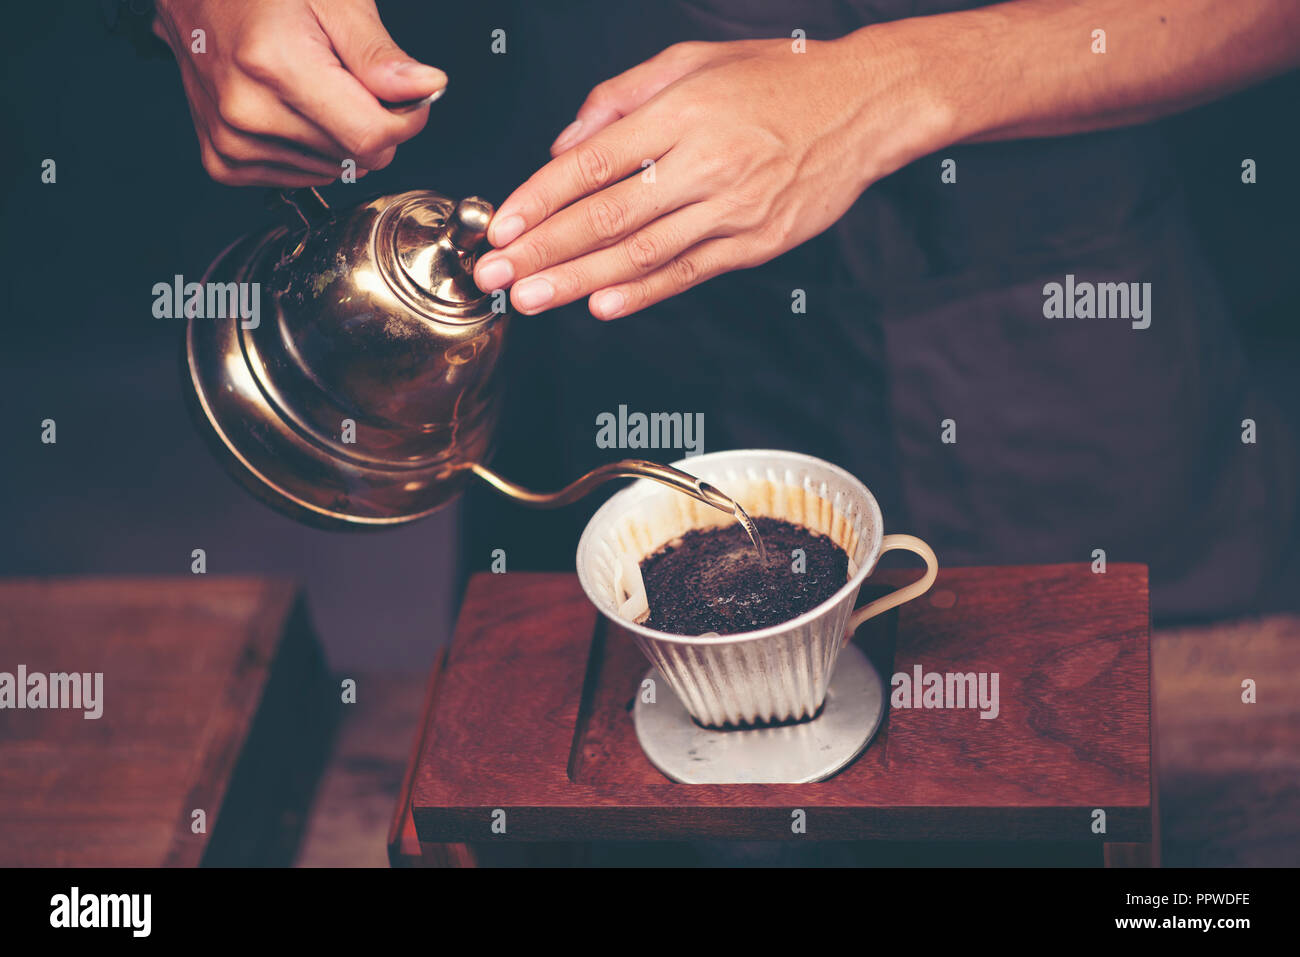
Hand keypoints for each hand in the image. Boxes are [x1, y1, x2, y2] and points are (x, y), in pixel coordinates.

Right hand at [153, 0, 446, 186]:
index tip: (402, 94)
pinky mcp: (223, 160)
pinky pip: (298, 178)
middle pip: (356, 158)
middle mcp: (246, 109)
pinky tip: (289, 111)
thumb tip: (426, 88)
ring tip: (308, 87)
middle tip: (342, 77)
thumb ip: (380, 55)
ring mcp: (230, 140)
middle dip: (366, 121)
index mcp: (274, 64)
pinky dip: (306, 150)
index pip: (372, 137)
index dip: (404, 119)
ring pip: (331, 171)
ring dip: (334, 135)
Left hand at [473, 36, 949, 317]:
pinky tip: (603, 308)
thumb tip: (566, 145)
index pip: (592, 163)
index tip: (503, 227)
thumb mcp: (694, 60)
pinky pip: (689, 272)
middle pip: (606, 216)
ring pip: (641, 253)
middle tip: (497, 277)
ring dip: (580, 281)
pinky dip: (644, 293)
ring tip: (534, 300)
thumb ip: (621, 97)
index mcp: (681, 112)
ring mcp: (732, 208)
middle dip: (543, 251)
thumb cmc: (778, 79)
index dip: (540, 199)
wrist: (865, 106)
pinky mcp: (757, 243)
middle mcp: (704, 162)